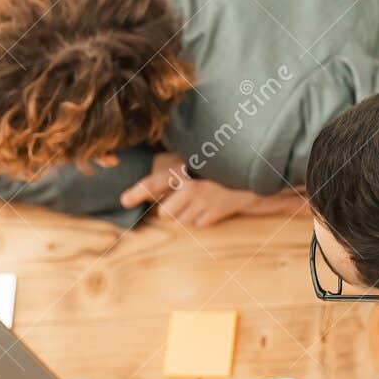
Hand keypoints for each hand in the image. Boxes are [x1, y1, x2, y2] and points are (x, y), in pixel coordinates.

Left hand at [120, 151, 278, 226]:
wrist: (255, 166)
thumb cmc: (222, 157)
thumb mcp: (198, 154)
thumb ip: (177, 165)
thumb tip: (156, 175)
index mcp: (184, 170)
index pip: (154, 182)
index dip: (137, 192)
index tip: (124, 200)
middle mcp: (192, 188)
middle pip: (166, 214)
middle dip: (169, 209)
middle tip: (180, 199)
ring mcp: (204, 203)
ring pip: (181, 221)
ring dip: (185, 213)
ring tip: (199, 199)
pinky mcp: (216, 214)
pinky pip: (198, 224)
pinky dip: (201, 217)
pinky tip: (210, 204)